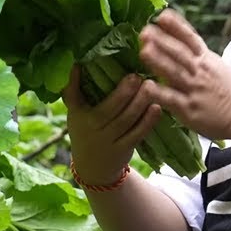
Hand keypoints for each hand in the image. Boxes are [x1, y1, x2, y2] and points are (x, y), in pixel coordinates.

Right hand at [62, 66, 159, 185]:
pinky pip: (137, 134)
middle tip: (136, 75)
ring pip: (125, 120)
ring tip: (151, 85)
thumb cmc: (86, 131)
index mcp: (77, 115)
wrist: (93, 168)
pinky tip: (157, 107)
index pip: (73, 97)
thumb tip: (81, 62)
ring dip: (140, 102)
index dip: (74, 82)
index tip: (80, 64)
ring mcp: (107, 141)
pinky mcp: (123, 149)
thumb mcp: (76, 113)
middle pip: (108, 109)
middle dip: (124, 91)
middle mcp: (90, 128)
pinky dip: (148, 121)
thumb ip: (78, 92)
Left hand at [138, 9, 230, 140]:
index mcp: (206, 58)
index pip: (190, 38)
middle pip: (179, 52)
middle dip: (162, 40)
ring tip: (144, 51)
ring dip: (158, 60)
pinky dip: (159, 92)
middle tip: (144, 30)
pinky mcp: (189, 109)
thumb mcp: (215, 64)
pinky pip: (171, 98)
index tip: (162, 15)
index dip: (176, 26)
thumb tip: (176, 35)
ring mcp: (194, 89)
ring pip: (174, 72)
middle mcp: (200, 71)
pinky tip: (146, 86)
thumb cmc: (228, 89)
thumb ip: (196, 52)